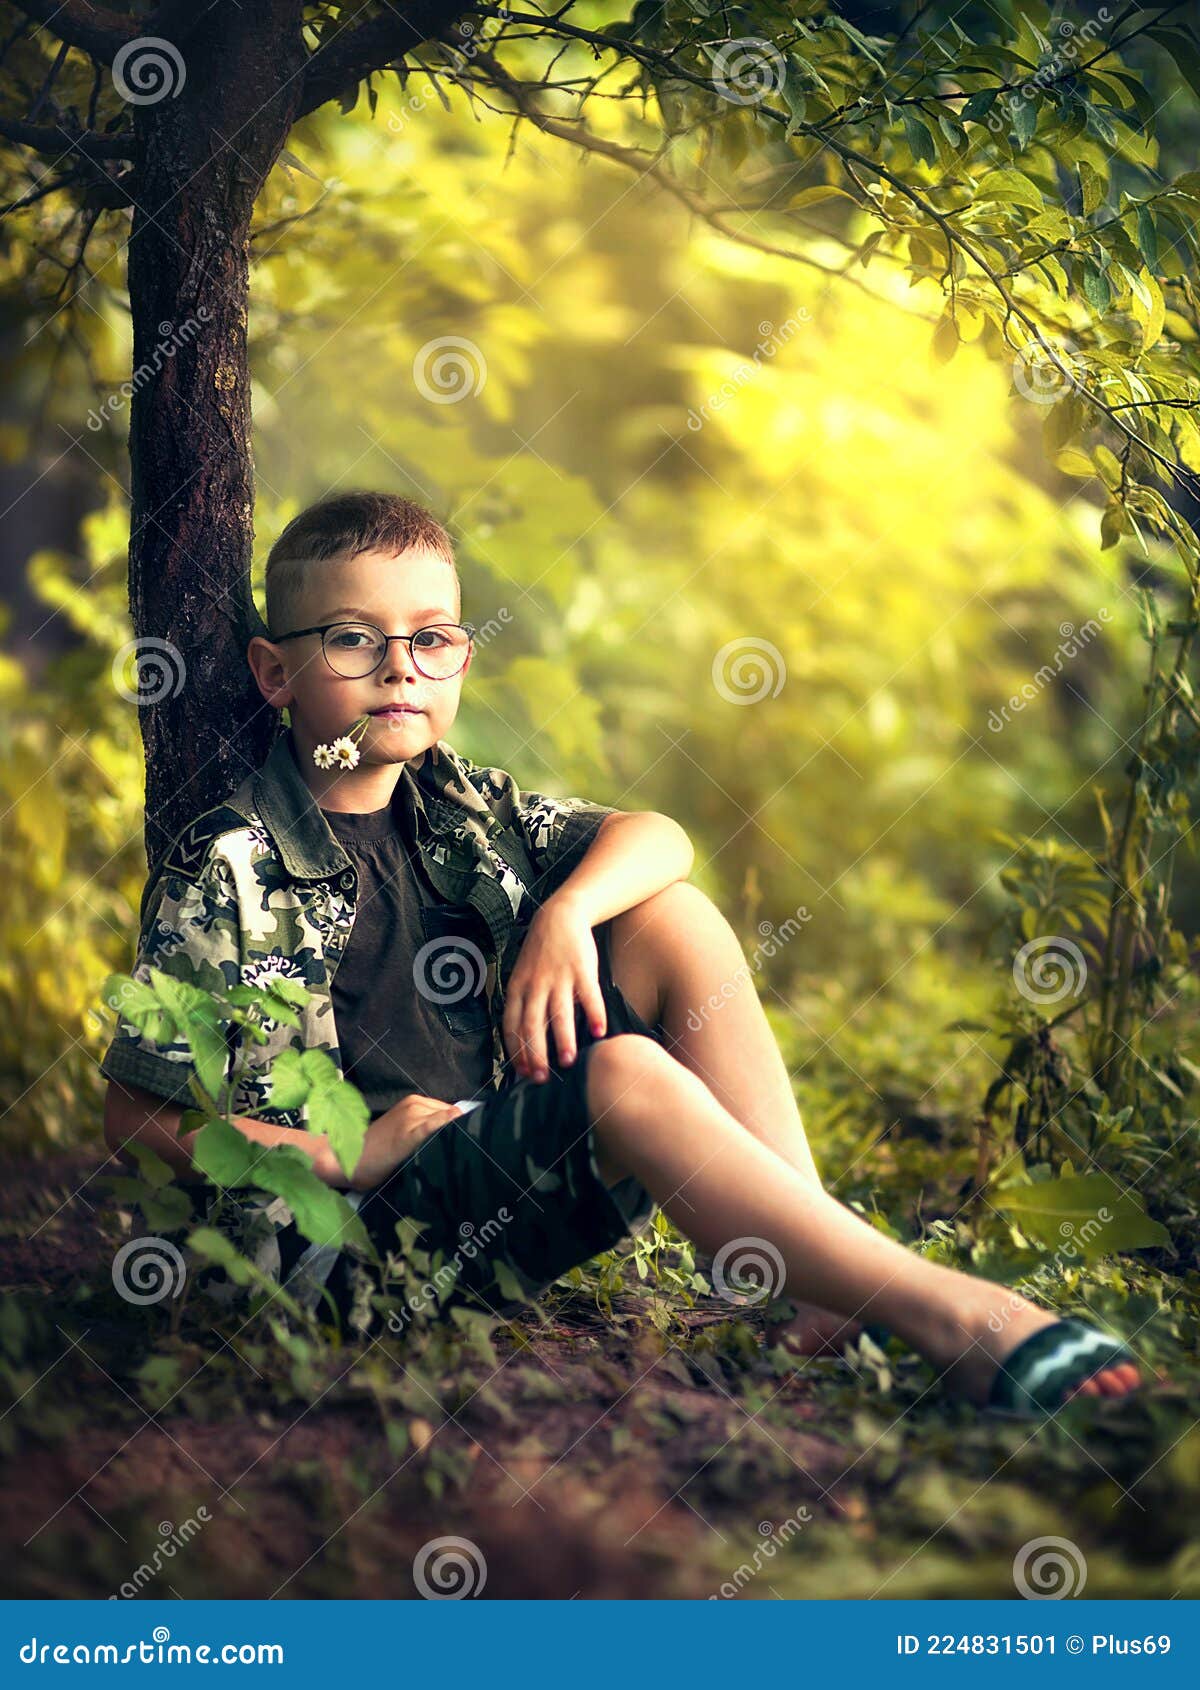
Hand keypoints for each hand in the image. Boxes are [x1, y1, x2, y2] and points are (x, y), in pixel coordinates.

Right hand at [347, 1093, 463, 1192]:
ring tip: (468, 1151)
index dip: (462, 1127)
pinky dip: (444, 1126)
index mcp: (415, 1103)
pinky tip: (456, 1128)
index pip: (451, 1112)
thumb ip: (428, 1131)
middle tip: (472, 1148)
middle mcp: (415, 1105)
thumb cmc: (376, 1152)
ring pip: (445, 1121)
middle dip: (462, 1131)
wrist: (345, 1158)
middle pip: (452, 1116)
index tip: (476, 1140)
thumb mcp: (405, 1134)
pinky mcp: (407, 1133)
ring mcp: (411, 1118)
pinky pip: (431, 1127)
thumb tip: (458, 1138)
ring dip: (458, 1134)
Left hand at [502, 893, 606, 1081]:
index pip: (512, 1024)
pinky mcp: (581, 969)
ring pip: (559, 1013)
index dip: (516, 1050)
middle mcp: (535, 984)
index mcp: (517, 988)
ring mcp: (558, 976)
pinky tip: (599, 1032)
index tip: (522, 1072)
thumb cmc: (541, 953)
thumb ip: (523, 1005)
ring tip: (569, 1062)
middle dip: (536, 1054)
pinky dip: (594, 1014)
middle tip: (542, 1077)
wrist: (559, 916)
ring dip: (563, 1039)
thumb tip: (524, 1043)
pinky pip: (588, 995)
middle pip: (532, 1024)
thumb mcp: (521, 976)